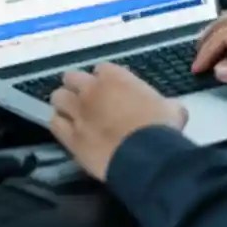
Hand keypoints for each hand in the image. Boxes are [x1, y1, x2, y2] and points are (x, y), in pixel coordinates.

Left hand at [49, 63, 188, 180]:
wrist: (145, 156)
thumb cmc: (160, 128)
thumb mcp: (172, 108)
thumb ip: (163, 103)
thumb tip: (169, 108)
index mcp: (115, 77)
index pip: (101, 69)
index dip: (105, 80)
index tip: (111, 90)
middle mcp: (91, 89)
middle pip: (72, 78)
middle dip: (77, 86)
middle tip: (86, 99)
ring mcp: (77, 111)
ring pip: (58, 98)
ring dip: (64, 103)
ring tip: (71, 112)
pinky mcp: (69, 135)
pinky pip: (54, 123)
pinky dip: (59, 124)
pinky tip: (66, 129)